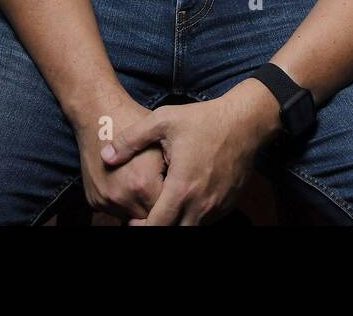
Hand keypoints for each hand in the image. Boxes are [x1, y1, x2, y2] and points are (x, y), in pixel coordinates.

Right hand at [73, 91, 166, 221]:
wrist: (97, 113)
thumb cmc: (133, 121)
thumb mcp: (161, 140)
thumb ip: (175, 172)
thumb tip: (190, 195)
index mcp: (142, 184)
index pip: (167, 208)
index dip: (173, 196)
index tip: (176, 185)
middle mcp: (122, 197)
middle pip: (149, 214)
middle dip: (157, 202)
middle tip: (160, 183)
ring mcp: (106, 201)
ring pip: (132, 215)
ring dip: (140, 204)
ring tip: (144, 181)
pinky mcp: (94, 201)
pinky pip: (116, 210)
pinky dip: (124, 201)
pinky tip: (128, 181)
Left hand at [100, 78, 283, 224]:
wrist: (246, 121)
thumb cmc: (204, 119)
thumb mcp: (163, 121)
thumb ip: (131, 140)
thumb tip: (105, 156)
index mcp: (182, 188)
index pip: (156, 226)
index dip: (140, 228)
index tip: (130, 221)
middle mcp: (201, 204)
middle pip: (174, 233)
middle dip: (157, 229)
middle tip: (143, 219)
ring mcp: (217, 206)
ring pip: (192, 230)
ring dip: (176, 224)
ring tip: (163, 211)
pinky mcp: (228, 204)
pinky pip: (207, 222)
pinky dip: (193, 219)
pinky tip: (184, 204)